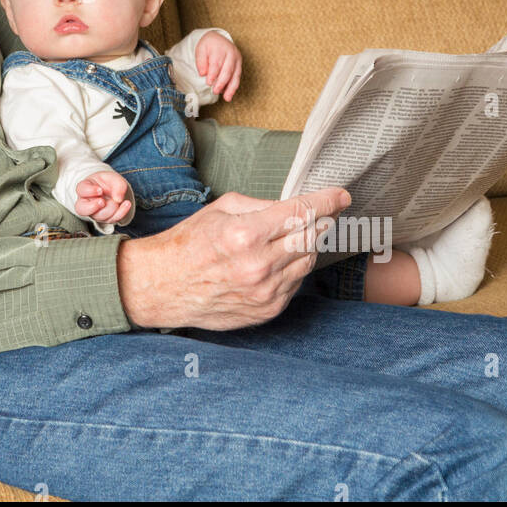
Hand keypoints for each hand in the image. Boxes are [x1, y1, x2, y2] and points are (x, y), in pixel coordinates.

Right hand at [75, 170, 132, 224]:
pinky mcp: (104, 218)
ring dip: (110, 210)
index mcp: (85, 187)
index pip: (81, 190)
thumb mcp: (113, 178)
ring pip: (97, 216)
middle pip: (82, 209)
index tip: (100, 190)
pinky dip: (120, 213)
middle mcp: (86, 202)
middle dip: (93, 207)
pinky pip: (110, 220)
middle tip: (102, 201)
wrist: (112, 189)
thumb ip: (117, 185)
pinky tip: (126, 204)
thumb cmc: (108, 182)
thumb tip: (118, 199)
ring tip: (117, 201)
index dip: (90, 191)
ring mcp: (94, 212)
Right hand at [115, 186, 351, 328]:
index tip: (341, 195)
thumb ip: (261, 205)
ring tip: (296, 235)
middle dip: (323, 221)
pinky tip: (279, 259)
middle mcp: (259, 265)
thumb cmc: (189, 243)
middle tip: (326, 212)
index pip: (301, 213)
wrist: (164, 286)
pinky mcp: (267, 310)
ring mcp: (265, 292)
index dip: (327, 201)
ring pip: (308, 261)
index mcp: (246, 234)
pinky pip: (296, 284)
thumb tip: (293, 207)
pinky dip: (294, 268)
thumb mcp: (220, 208)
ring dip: (308, 244)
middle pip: (312, 237)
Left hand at [196, 30, 241, 100]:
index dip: (213, 74)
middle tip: (215, 91)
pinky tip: (229, 94)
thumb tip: (203, 73)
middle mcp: (231, 52)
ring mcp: (237, 58)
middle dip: (222, 82)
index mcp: (220, 47)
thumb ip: (200, 61)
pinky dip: (234, 86)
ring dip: (231, 87)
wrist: (218, 39)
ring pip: (235, 75)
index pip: (216, 62)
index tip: (208, 83)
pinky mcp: (240, 64)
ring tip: (227, 98)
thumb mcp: (200, 50)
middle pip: (227, 70)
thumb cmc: (208, 46)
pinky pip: (238, 77)